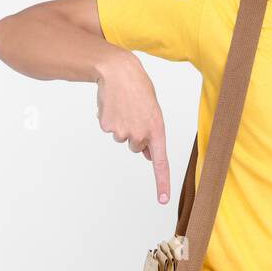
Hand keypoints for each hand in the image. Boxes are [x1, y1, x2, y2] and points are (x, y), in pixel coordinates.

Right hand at [96, 51, 170, 203]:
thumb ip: (152, 134)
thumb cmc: (138, 87)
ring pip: (122, 138)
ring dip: (123, 125)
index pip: (161, 162)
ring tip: (125, 106)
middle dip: (135, 133)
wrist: (118, 71)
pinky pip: (110, 129)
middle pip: (136, 147)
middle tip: (135, 112)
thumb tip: (148, 154)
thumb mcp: (152, 110)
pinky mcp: (108, 126)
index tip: (163, 200)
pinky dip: (111, 120)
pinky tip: (114, 105)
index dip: (162, 182)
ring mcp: (123, 131)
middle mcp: (140, 134)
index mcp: (157, 130)